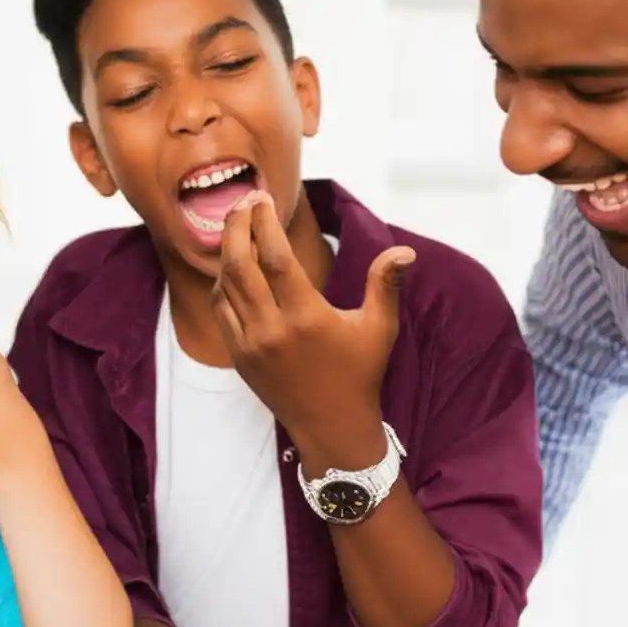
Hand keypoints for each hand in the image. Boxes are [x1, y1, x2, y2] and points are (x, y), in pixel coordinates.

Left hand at [212, 190, 414, 468]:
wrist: (331, 426)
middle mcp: (271, 329)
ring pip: (225, 286)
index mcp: (306, 317)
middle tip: (243, 203)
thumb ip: (385, 285)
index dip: (264, 223)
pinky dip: (224, 284)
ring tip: (238, 227)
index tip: (262, 200)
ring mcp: (250, 344)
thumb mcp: (379, 329)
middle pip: (239, 264)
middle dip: (237, 227)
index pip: (275, 258)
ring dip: (228, 252)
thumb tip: (405, 251)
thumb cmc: (359, 375)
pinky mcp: (239, 357)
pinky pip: (222, 310)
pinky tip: (235, 267)